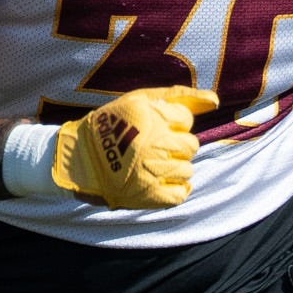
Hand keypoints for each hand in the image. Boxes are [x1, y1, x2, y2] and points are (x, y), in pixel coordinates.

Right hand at [54, 86, 216, 208]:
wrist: (77, 159)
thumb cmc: (111, 125)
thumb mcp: (139, 100)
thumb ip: (179, 97)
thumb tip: (214, 100)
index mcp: (153, 117)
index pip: (186, 119)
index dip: (172, 123)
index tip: (153, 127)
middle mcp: (156, 143)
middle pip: (191, 145)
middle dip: (175, 145)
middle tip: (153, 148)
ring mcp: (154, 171)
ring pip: (187, 169)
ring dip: (173, 167)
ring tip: (152, 165)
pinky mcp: (150, 195)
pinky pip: (181, 194)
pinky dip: (174, 189)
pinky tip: (160, 181)